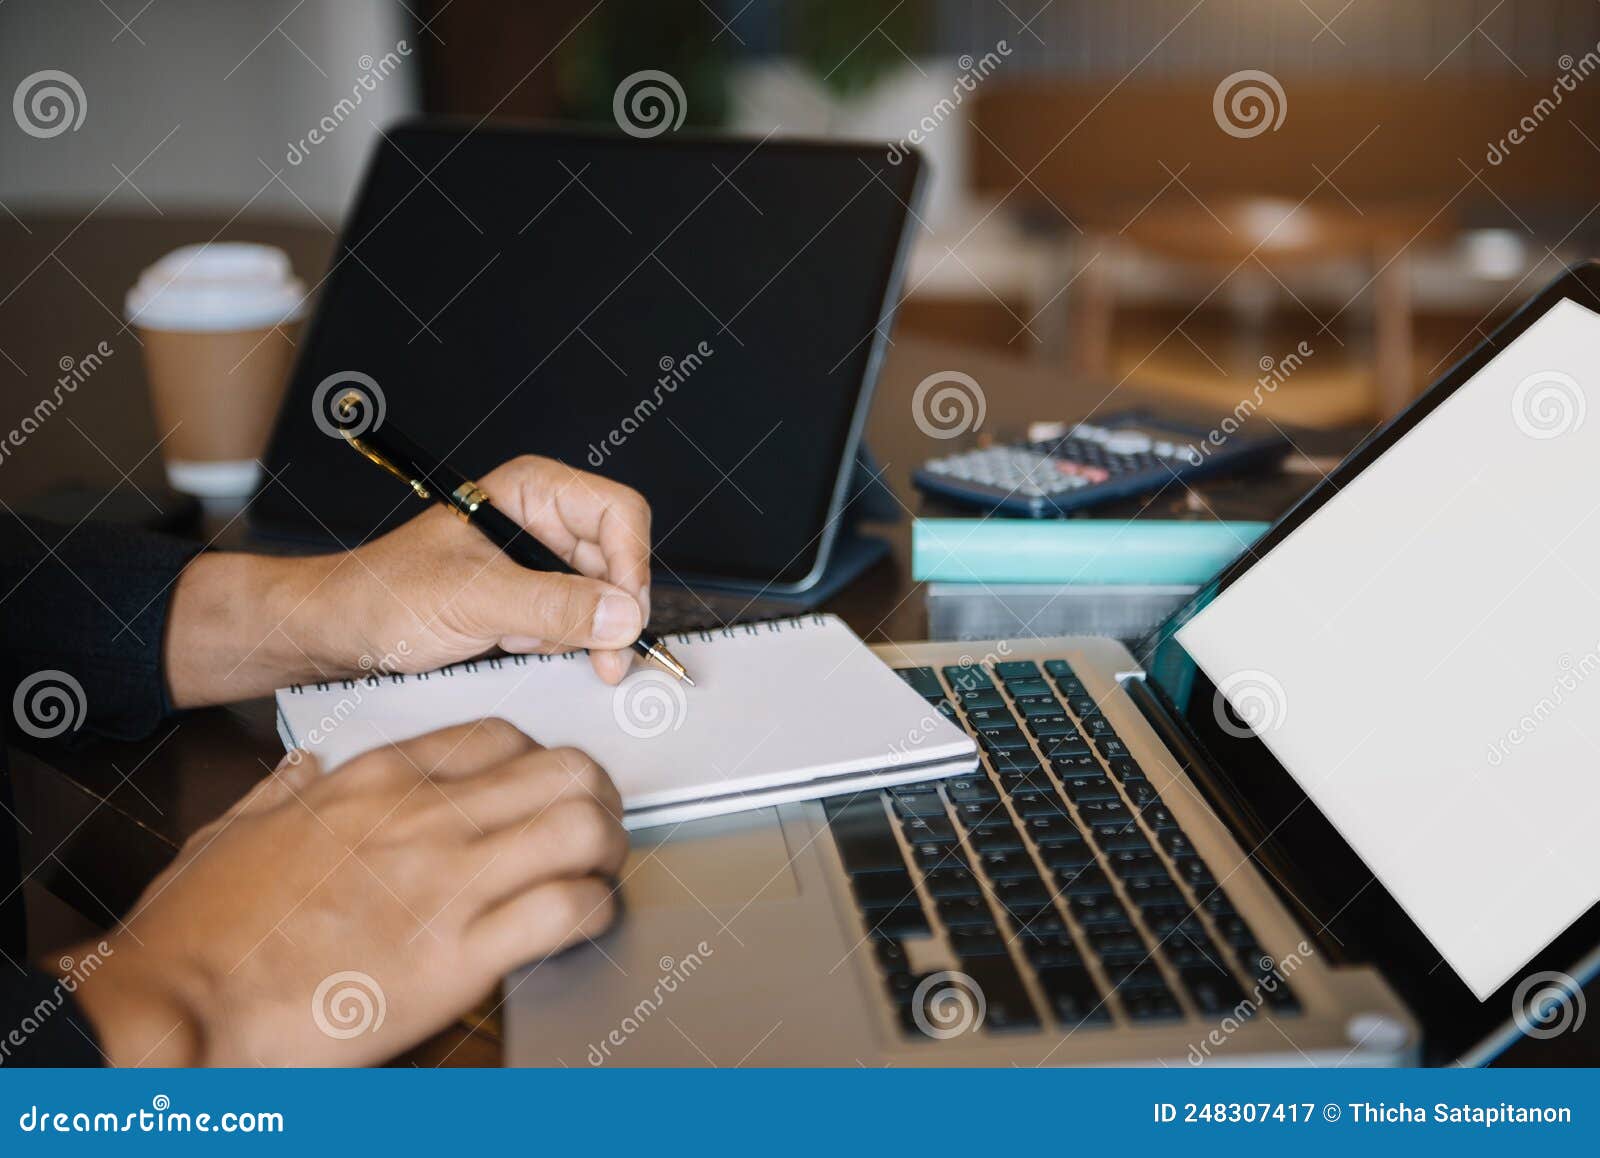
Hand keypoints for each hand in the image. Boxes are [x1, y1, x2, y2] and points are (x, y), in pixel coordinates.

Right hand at [69, 721, 626, 1065]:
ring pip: (580, 826)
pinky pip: (566, 911)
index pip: (498, 735)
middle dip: (595, 796)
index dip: (538, 758)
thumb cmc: (197, 929)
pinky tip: (584, 923)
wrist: (176, 1005)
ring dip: (607, 848)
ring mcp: (447, 882)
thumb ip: (285, 791)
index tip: (541, 786)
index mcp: (374, 783)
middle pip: (561, 769)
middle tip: (594, 826)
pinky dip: (593, 913)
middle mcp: (423, 818)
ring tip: (599, 870)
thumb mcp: (236, 830)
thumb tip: (306, 769)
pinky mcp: (459, 956)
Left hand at [337, 456, 653, 684]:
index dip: (631, 566)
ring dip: (575, 631)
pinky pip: (579, 621)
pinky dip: (557, 642)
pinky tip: (511, 641)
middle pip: (619, 559)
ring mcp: (543, 559)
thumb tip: (622, 617)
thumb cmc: (388, 593)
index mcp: (534, 489)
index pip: (618, 514)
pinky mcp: (537, 595)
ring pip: (604, 597)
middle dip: (606, 612)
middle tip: (602, 659)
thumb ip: (553, 606)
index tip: (625, 618)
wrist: (346, 628)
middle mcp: (546, 518)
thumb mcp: (474, 600)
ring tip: (517, 637)